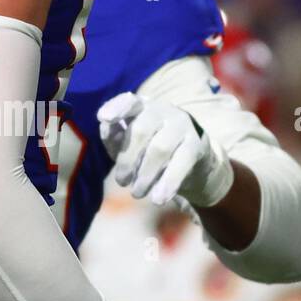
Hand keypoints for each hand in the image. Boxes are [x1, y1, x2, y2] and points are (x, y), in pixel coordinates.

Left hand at [97, 93, 232, 207]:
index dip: (117, 109)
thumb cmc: (146, 148)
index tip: (103, 118)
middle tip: (121, 181)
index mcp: (142, 107)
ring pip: (160, 149)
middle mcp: (162, 110)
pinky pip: (182, 163)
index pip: (129, 102)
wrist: (188, 159)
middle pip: (142, 130)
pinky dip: (168, 182)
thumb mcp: (125, 142)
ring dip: (145, 175)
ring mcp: (181, 126)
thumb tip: (108, 126)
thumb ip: (113, 134)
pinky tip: (159, 198)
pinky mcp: (196, 145)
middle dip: (128, 159)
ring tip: (137, 193)